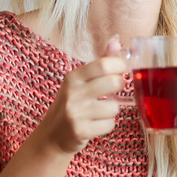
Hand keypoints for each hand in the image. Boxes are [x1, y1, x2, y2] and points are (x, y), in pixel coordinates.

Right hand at [36, 37, 127, 154]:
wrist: (51, 136)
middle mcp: (72, 93)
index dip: (120, 65)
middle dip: (121, 86)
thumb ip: (100, 62)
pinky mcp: (80, 131)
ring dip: (112, 110)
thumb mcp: (79, 82)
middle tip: (115, 89)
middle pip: (112, 83)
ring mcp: (76, 113)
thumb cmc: (70, 104)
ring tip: (100, 111)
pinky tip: (96, 124)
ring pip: (114, 107)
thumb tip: (116, 40)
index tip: (124, 68)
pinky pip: (109, 124)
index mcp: (73, 77)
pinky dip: (107, 125)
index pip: (103, 64)